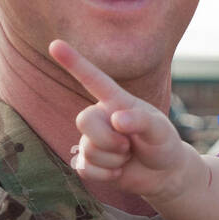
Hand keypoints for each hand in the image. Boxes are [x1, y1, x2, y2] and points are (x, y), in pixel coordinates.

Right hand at [49, 38, 188, 201]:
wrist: (164, 174)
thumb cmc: (162, 143)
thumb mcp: (160, 130)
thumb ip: (141, 120)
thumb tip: (116, 120)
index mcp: (115, 100)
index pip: (92, 79)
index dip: (74, 62)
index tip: (54, 44)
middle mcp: (100, 117)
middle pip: (84, 120)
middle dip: (107, 139)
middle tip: (128, 146)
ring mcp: (92, 140)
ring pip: (88, 149)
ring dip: (113, 159)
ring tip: (128, 156)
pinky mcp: (88, 162)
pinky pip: (85, 169)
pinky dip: (106, 175)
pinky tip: (119, 171)